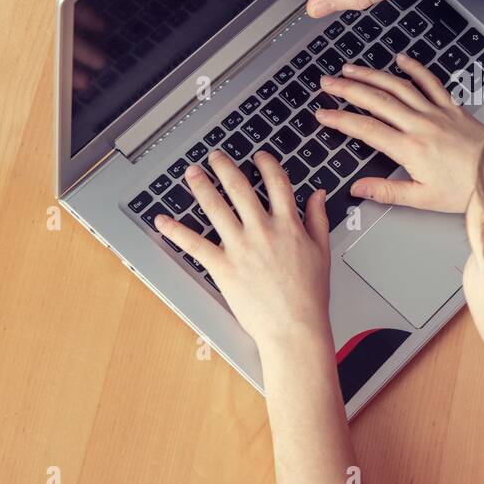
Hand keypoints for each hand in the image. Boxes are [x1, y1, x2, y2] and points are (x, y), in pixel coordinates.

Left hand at [152, 149, 332, 349]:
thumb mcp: (322, 251)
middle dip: (225, 167)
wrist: (295, 326)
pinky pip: (194, 244)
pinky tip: (162, 220)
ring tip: (192, 173)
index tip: (259, 156)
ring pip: (216, 207)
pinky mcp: (223, 267)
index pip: (277, 182)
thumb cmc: (309, 295)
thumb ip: (318, 219)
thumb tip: (316, 195)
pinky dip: (175, 231)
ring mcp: (240, 247)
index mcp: (289, 225)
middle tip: (216, 157)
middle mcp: (262, 230)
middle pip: (240, 187)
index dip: (267, 164)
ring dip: (201, 186)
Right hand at [314, 53, 483, 212]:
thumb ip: (387, 191)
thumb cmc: (466, 189)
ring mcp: (437, 113)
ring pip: (398, 87)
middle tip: (328, 83)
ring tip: (351, 69)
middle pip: (377, 101)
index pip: (366, 129)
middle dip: (348, 89)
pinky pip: (431, 82)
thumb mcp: (422, 198)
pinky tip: (401, 59)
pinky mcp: (452, 108)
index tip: (323, 114)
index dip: (341, 120)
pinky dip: (415, 68)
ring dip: (372, 75)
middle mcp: (421, 125)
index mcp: (411, 149)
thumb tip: (358, 189)